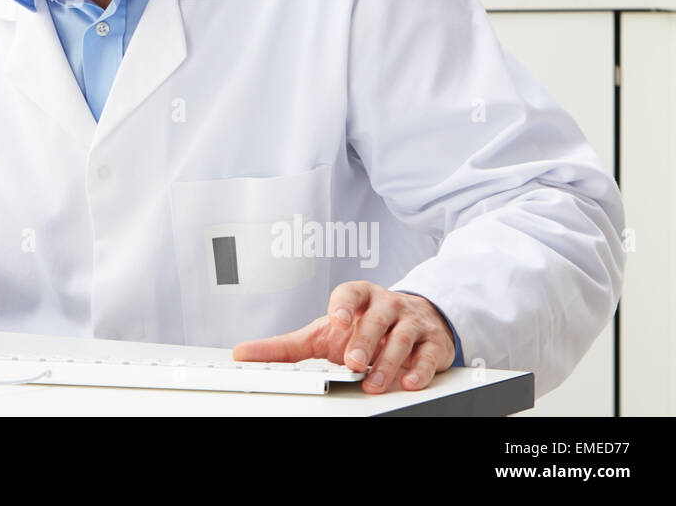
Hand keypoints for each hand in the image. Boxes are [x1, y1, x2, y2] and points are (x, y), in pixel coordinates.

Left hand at [231, 281, 456, 392]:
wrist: (416, 321)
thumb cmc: (363, 328)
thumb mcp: (323, 333)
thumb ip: (285, 346)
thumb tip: (242, 354)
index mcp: (359, 297)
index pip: (351, 292)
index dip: (344, 304)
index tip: (337, 319)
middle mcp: (387, 305)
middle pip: (378, 317)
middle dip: (366, 340)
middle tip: (353, 362)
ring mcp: (412, 323)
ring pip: (403, 337)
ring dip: (389, 361)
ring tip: (374, 382)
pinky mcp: (433, 343)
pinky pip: (429, 354)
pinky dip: (420, 368)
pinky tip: (409, 381)